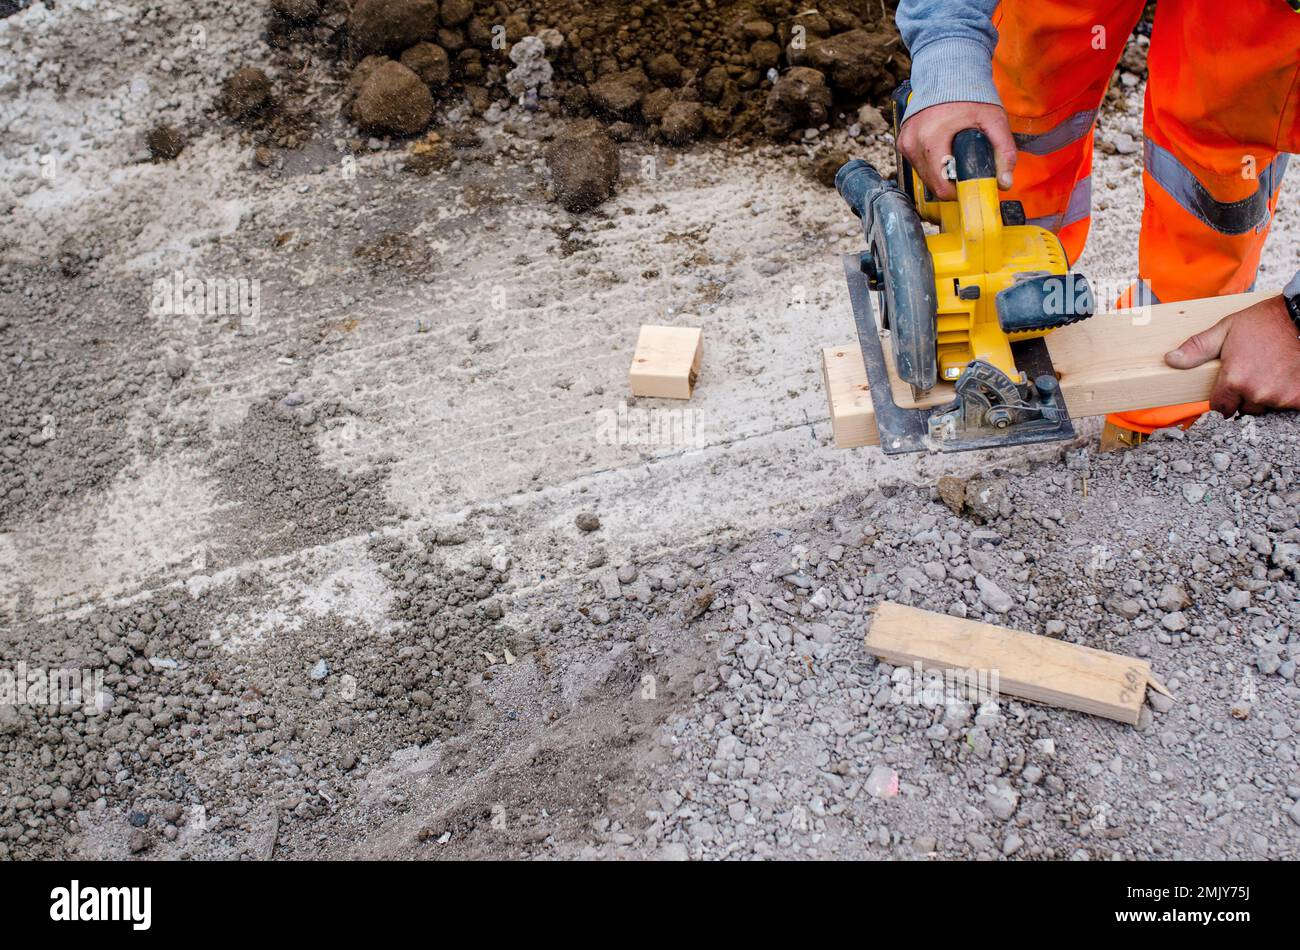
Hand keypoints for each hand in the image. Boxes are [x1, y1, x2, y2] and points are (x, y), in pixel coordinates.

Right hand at [897, 101, 1016, 200]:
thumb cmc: (970, 94)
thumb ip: (1004, 151)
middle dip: (952, 183)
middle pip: (932, 184)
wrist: (947, 72)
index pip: (941, 185)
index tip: (972, 186)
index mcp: (931, 139)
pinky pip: (918, 165)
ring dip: (941, 175)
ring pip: (924, 177)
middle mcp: (912, 142)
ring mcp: (904, 143)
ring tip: (957, 160)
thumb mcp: (994, 120)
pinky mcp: (902, 142)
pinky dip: (932, 165)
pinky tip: (944, 153)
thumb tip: (1005, 182)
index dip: (959, 192)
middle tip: (968, 172)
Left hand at [1165, 295, 1299, 414]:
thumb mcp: (1226, 329)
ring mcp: (1280, 396)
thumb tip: (1171, 360)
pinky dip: (1287, 395)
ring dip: (1266, 395)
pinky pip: (1287, 405)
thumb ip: (1197, 348)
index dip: (1223, 397)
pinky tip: (1285, 377)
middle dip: (1245, 395)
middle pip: (1243, 408)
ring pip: (1265, 407)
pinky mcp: (1299, 397)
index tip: (1229, 386)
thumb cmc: (1266, 322)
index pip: (1219, 407)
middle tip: (1254, 372)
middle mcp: (1257, 392)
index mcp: (1235, 379)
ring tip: (1271, 371)